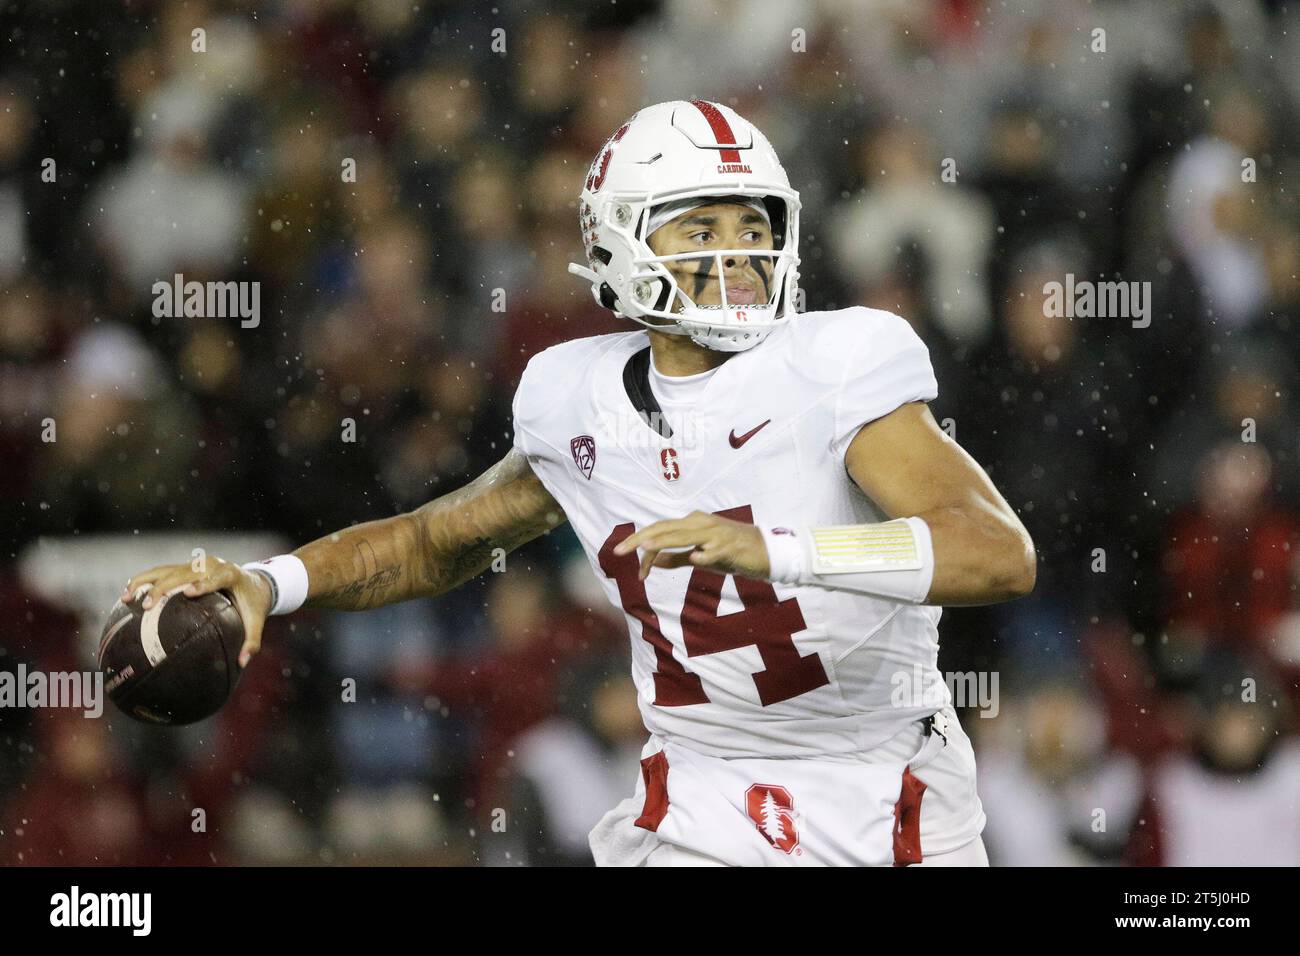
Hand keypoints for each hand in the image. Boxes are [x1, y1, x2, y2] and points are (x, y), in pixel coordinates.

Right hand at [123, 556, 273, 667]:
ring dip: (143, 581)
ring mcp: (195, 564)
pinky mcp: (186, 566)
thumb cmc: (253, 603)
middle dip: (162, 587)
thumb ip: (252, 642)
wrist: (253, 582)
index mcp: (229, 574)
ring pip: (165, 569)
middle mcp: (210, 564)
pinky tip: (128, 594)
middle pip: (182, 573)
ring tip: (126, 598)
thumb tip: (243, 663)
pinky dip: (144, 581)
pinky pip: (161, 572)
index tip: (188, 593)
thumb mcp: (256, 621)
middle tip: (147, 607)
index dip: (202, 583)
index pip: (215, 578)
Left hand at [612, 510, 769, 580]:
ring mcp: (717, 534)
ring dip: (664, 541)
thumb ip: (676, 558)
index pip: (660, 530)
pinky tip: (695, 559)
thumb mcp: (701, 556)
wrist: (766, 552)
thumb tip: (650, 561)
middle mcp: (702, 524)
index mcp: (693, 523)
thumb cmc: (732, 553)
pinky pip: (714, 551)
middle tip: (619, 550)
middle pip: (665, 529)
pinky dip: (704, 555)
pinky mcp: (731, 548)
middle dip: (640, 539)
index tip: (630, 564)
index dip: (641, 544)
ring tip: (644, 548)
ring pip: (685, 536)